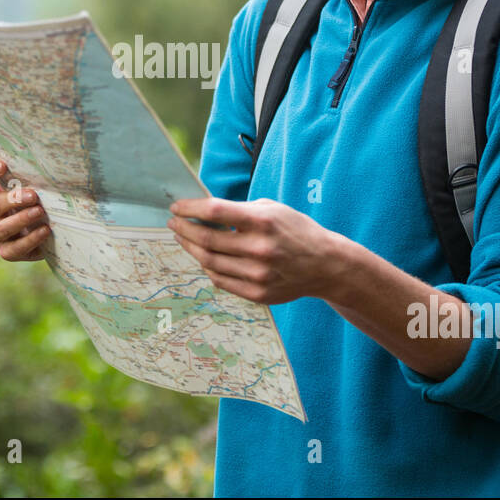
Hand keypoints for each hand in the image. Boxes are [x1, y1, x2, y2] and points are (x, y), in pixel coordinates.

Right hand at [0, 159, 49, 260]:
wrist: (48, 232)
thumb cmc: (40, 201)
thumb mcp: (37, 186)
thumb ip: (36, 175)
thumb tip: (53, 160)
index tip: (3, 165)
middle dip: (12, 200)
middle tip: (34, 195)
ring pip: (1, 229)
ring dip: (21, 219)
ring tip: (40, 211)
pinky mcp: (8, 251)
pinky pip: (14, 249)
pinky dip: (30, 240)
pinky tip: (45, 230)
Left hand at [167, 197, 343, 304]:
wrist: (326, 265)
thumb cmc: (296, 230)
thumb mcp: (272, 209)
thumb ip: (239, 210)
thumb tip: (202, 211)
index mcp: (263, 221)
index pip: (214, 212)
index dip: (190, 209)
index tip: (176, 207)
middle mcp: (259, 248)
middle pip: (207, 239)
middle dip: (184, 229)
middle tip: (174, 223)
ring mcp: (258, 274)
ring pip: (209, 262)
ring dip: (191, 248)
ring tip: (183, 238)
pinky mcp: (258, 293)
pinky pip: (220, 280)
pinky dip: (208, 267)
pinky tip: (203, 256)